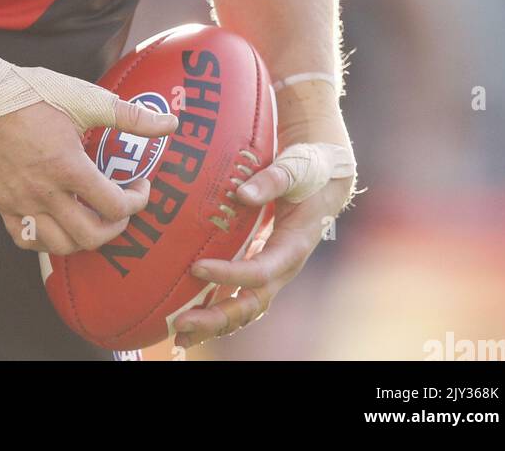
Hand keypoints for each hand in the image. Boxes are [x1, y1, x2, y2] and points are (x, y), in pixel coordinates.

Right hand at [0, 95, 177, 255]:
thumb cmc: (33, 94)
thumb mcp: (85, 98)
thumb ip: (130, 115)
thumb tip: (171, 123)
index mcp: (68, 166)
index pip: (114, 206)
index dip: (137, 202)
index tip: (140, 186)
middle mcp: (44, 192)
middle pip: (91, 236)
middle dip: (116, 227)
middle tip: (121, 207)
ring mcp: (20, 202)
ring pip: (60, 246)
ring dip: (84, 238)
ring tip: (93, 217)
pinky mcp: (2, 204)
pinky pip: (27, 241)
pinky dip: (48, 241)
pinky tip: (59, 223)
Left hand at [173, 125, 356, 347]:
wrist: (326, 177)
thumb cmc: (311, 169)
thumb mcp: (297, 168)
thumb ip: (272, 180)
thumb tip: (240, 193)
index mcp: (293, 246)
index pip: (261, 272)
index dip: (230, 274)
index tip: (198, 268)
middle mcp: (282, 266)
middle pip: (250, 303)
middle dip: (217, 317)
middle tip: (181, 324)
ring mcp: (270, 268)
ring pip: (243, 306)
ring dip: (212, 321)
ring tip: (178, 335)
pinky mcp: (258, 263)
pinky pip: (237, 292)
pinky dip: (214, 306)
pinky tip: (186, 315)